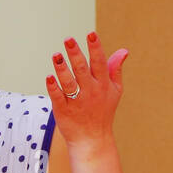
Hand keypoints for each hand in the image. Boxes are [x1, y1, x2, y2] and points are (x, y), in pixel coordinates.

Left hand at [46, 31, 127, 152]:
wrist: (92, 139)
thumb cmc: (103, 112)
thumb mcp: (115, 91)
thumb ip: (115, 70)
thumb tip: (123, 51)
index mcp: (103, 84)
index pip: (100, 62)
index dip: (95, 48)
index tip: (90, 34)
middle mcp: (90, 91)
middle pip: (82, 69)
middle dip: (75, 53)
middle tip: (68, 39)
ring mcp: (76, 101)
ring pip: (69, 82)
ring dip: (62, 69)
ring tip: (56, 56)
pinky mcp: (63, 111)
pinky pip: (58, 97)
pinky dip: (53, 88)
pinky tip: (49, 77)